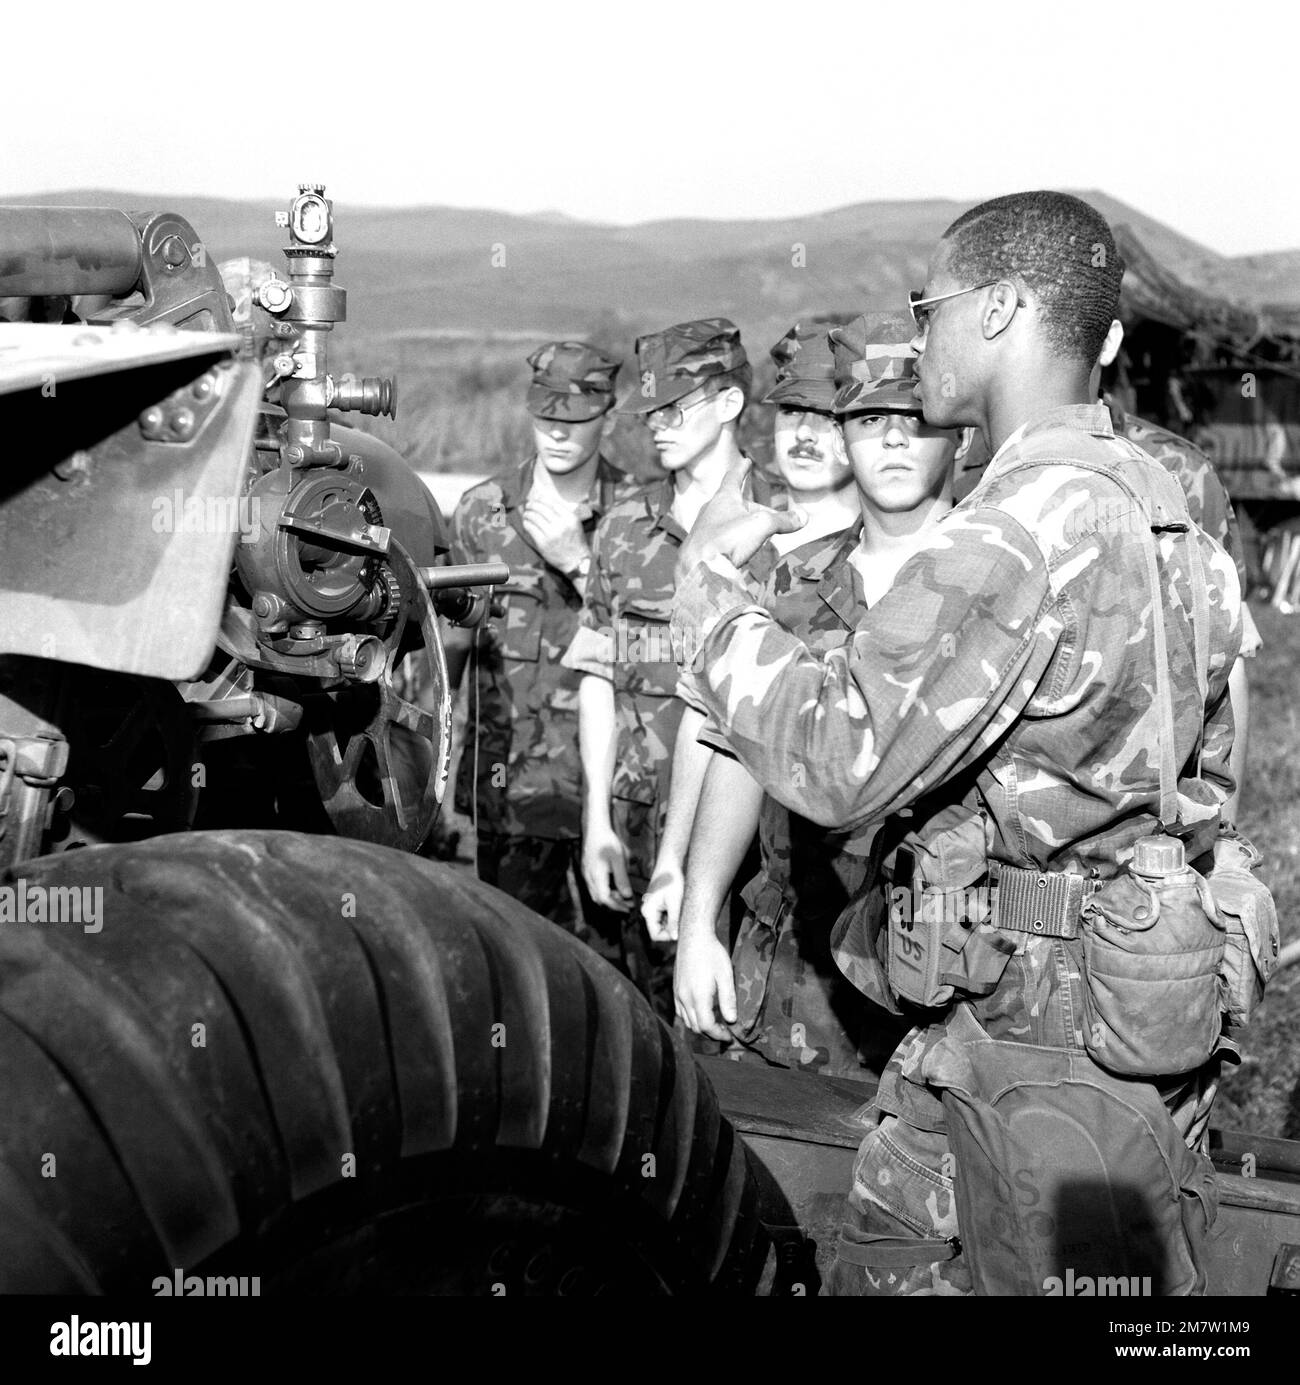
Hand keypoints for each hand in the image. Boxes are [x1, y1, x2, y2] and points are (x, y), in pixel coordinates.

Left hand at [522, 497, 588, 573]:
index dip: (542, 499)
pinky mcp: (543, 543)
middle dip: (532, 505)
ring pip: (534, 517)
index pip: (552, 503)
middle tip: (528, 505)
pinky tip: (526, 522)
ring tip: (526, 514)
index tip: (536, 498)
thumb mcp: (575, 524)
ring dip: (527, 514)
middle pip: (541, 508)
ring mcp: (551, 534)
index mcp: (570, 518)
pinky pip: (531, 528)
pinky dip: (526, 523)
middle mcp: (561, 525)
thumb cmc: (575, 541)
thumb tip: (545, 501)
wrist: (575, 561)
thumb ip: (564, 513)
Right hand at [581, 822, 633, 912]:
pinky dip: (604, 891)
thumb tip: (627, 895)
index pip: (605, 899)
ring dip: (609, 898)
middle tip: (628, 904)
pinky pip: (593, 887)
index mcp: (596, 876)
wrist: (594, 828)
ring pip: (595, 894)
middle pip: (599, 899)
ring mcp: (586, 874)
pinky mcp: (586, 870)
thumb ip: (622, 879)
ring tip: (622, 896)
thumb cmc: (607, 841)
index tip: (628, 908)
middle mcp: (588, 877)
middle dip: (614, 904)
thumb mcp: (618, 859)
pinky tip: (613, 886)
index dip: (617, 906)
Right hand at [641, 861, 683, 941]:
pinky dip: (673, 917)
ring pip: (663, 925)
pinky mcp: (658, 905)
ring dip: (673, 923)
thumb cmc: (672, 880)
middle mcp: (647, 911)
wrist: (670, 864)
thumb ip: (674, 921)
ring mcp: (652, 909)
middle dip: (671, 929)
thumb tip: (674, 938)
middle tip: (683, 920)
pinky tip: (679, 909)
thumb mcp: (675, 902)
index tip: (680, 930)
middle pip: (659, 931)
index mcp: (648, 911)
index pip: (655, 935)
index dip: (668, 937)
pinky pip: (664, 918)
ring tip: (681, 912)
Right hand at [674, 931, 736, 1040]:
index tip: (729, 1036)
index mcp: (698, 996)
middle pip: (696, 1027)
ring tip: (716, 1023)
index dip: (719, 1035)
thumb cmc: (712, 954)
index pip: (706, 1026)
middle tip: (725, 1031)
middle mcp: (684, 998)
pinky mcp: (676, 989)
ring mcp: (678, 994)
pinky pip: (681, 1012)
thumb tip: (731, 1020)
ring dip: (701, 1027)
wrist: (694, 937)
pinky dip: (691, 1018)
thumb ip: (728, 999)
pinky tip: (702, 1012)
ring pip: (687, 1021)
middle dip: (711, 1033)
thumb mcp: (725, 975)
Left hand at [675, 454, 804, 581]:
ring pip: (730, 522)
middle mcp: (711, 510)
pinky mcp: (702, 547)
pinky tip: (741, 551)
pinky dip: (735, 541)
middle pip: (737, 505)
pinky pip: (723, 539)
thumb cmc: (727, 540)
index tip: (745, 461)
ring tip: (758, 536)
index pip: (733, 478)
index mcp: (724, 498)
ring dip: (745, 526)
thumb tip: (803, 518)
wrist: (699, 569)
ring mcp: (705, 529)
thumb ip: (783, 520)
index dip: (741, 470)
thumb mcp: (762, 526)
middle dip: (755, 509)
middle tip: (772, 518)